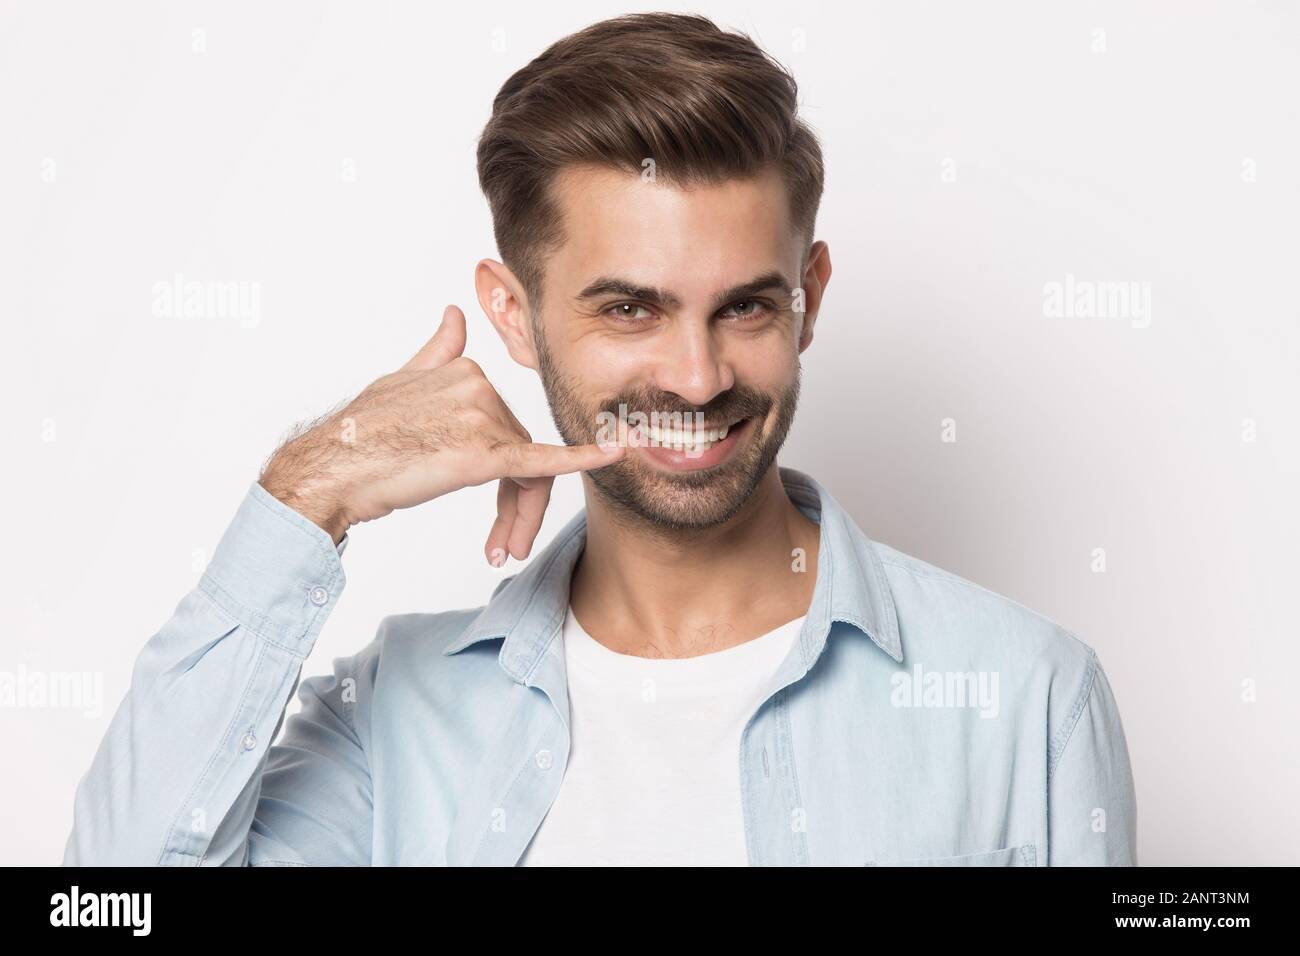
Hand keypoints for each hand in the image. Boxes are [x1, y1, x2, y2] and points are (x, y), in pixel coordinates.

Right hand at [258, 304, 624, 558]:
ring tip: (499, 550)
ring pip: (526, 473)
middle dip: (515, 504)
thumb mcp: (400, 381)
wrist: (331, 469)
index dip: (506, 475)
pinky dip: (581, 457)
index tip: (496, 516)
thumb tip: (456, 315)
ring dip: (517, 519)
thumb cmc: (358, 435)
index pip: (505, 428)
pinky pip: (543, 459)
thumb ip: (436, 351)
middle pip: (520, 453)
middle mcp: (479, 387)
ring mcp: (482, 417)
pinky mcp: (484, 452)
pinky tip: (612, 454)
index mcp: (465, 370)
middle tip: (500, 546)